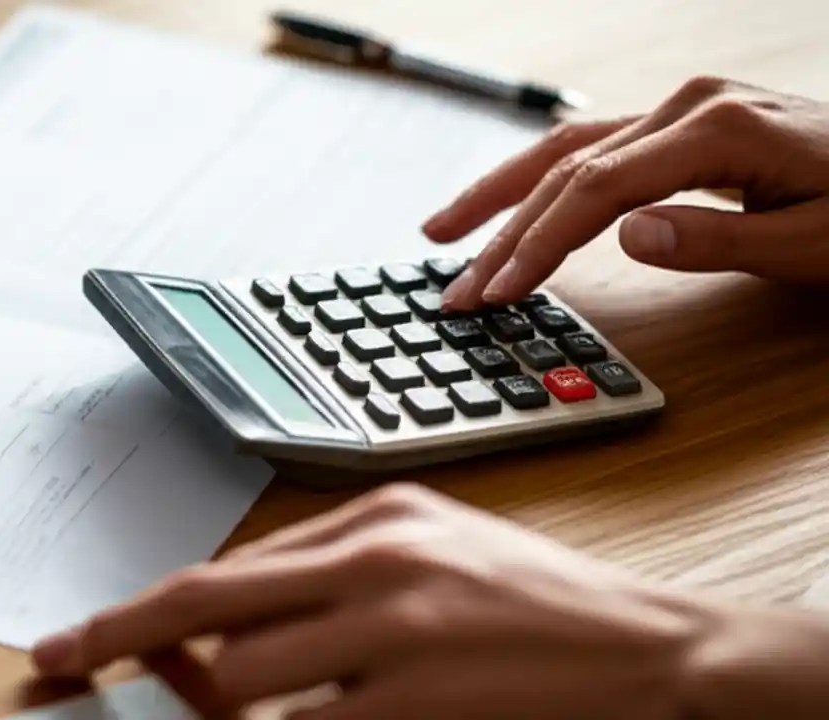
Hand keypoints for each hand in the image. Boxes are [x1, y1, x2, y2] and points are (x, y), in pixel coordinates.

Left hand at [30, 485, 714, 718]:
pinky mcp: (419, 699)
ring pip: (245, 681)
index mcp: (374, 517)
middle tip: (63, 662)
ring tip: (260, 711)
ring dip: (228, 711)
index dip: (143, 611)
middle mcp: (374, 560)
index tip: (85, 638)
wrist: (649, 646)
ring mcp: (395, 630)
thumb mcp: (430, 552)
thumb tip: (232, 615)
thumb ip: (330, 575)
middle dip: (124, 642)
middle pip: (209, 607)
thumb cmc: (536, 603)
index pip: (228, 569)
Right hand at [424, 76, 828, 310]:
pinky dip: (542, 179)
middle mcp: (690, 106)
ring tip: (442, 229)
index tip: (496, 290)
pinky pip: (594, 149)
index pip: (596, 189)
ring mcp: (685, 109)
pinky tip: (513, 201)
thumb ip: (716, 239)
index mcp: (717, 129)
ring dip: (500, 191)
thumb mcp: (813, 244)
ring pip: (567, 149)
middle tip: (452, 285)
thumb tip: (625, 237)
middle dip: (500, 228)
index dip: (538, 242)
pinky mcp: (685, 124)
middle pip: (566, 166)